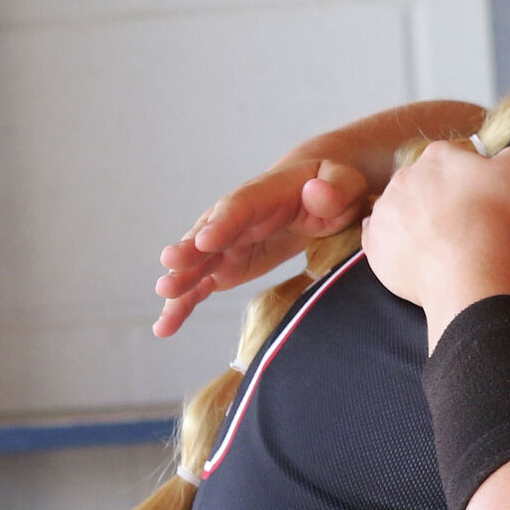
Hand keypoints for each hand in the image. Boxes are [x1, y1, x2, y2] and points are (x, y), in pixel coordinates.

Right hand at [154, 158, 367, 336]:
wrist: (318, 193)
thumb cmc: (333, 188)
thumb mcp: (344, 182)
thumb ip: (335, 187)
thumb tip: (318, 193)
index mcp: (265, 194)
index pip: (240, 206)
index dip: (223, 223)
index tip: (206, 240)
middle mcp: (236, 218)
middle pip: (208, 233)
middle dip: (189, 249)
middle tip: (170, 263)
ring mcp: (227, 243)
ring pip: (198, 263)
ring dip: (181, 279)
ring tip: (165, 295)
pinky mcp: (226, 267)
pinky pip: (201, 286)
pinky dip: (183, 305)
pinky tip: (165, 327)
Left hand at [360, 141, 509, 317]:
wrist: (466, 270)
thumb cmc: (497, 219)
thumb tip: (506, 158)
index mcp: (439, 155)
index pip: (454, 159)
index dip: (472, 179)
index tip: (484, 200)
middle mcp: (405, 177)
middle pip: (423, 183)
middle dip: (440, 199)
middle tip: (464, 224)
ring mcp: (385, 211)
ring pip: (399, 210)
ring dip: (415, 221)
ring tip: (440, 244)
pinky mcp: (374, 245)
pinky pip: (378, 239)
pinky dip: (393, 244)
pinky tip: (410, 252)